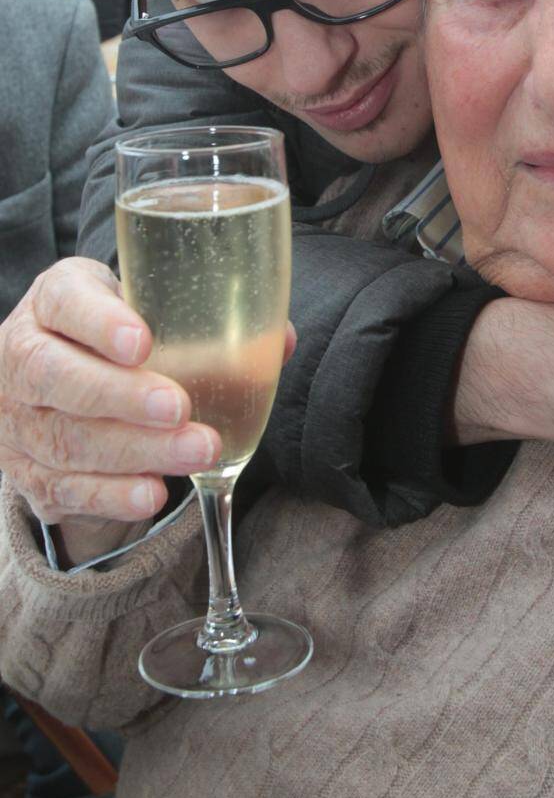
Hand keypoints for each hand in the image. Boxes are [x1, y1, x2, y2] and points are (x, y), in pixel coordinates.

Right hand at [0, 258, 221, 549]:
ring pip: (67, 441)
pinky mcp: (29, 474)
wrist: (59, 380)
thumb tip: (283, 340)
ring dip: (136, 452)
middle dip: (122, 396)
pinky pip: (66, 491)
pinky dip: (112, 496)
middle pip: (58, 377)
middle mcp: (22, 356)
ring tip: (199, 451)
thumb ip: (207, 321)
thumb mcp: (143, 308)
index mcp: (53, 301)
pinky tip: (153, 494)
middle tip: (179, 408)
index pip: (66, 302)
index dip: (100, 323)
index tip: (142, 341)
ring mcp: (19, 421)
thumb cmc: (114, 337)